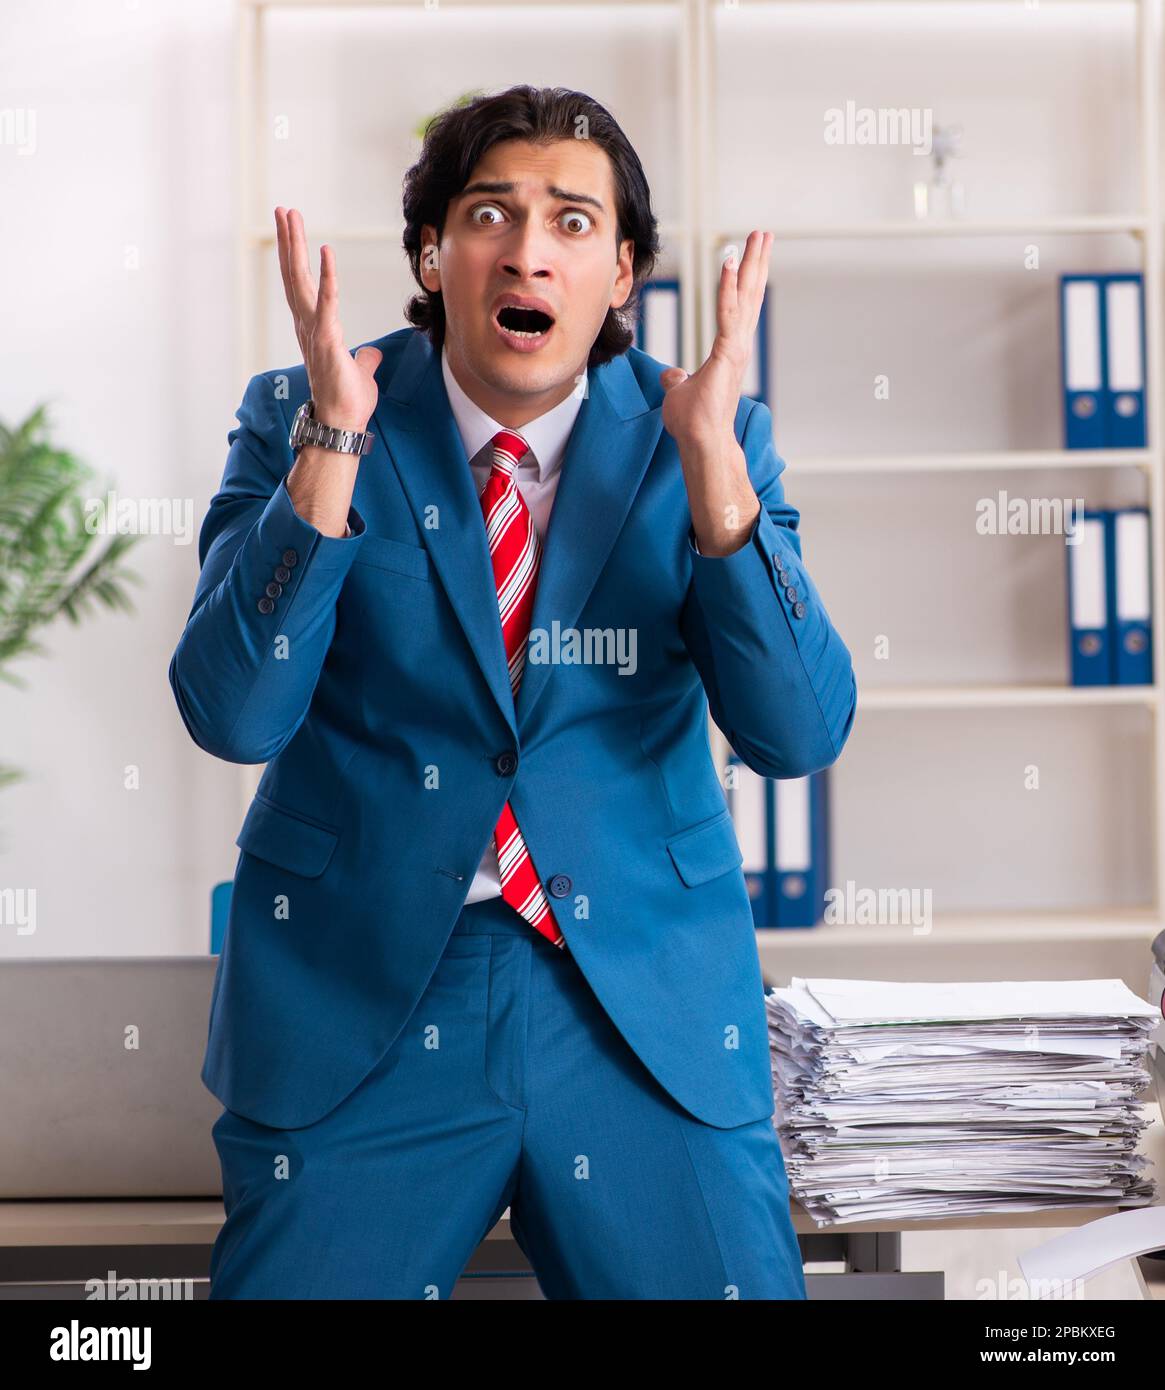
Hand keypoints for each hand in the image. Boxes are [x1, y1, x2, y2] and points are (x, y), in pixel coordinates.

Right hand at [275, 207, 381, 431]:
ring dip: (295, 247)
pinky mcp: (327, 340)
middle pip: (293, 275)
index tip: (291, 230)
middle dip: (288, 241)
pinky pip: (327, 303)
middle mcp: (307, 325)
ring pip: (300, 281)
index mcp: (314, 329)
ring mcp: (314, 332)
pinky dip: (327, 277)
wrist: (342, 424)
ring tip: (290, 218)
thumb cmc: (348, 401)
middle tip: (282, 210)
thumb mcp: (361, 373)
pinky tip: (326, 252)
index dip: (295, 257)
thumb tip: (371, 355)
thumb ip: (365, 359)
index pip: (301, 286)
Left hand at [659, 230, 772, 447]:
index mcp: (729, 350)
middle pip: (750, 295)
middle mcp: (739, 345)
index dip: (742, 280)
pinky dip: (727, 288)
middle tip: (763, 234)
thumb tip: (672, 376)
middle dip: (756, 263)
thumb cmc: (694, 423)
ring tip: (757, 237)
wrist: (702, 442)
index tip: (745, 255)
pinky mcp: (728, 353)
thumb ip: (677, 380)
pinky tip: (729, 264)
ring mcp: (737, 348)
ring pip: (745, 298)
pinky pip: (727, 313)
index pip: (738, 307)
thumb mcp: (680, 393)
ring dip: (751, 265)